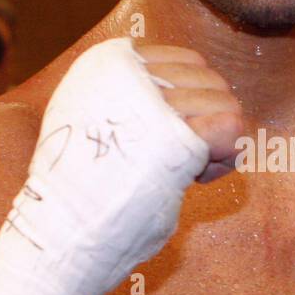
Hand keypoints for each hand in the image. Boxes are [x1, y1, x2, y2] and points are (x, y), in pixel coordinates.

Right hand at [0, 37, 239, 294]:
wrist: (62, 234)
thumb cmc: (83, 188)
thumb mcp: (96, 116)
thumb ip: (134, 96)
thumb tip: (189, 86)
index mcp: (108, 61)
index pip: (187, 62)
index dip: (191, 100)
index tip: (173, 137)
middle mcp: (130, 72)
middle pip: (209, 80)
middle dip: (207, 119)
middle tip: (184, 161)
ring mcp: (152, 104)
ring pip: (226, 102)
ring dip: (217, 140)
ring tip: (185, 171)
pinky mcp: (174, 140)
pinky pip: (232, 128)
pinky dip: (226, 156)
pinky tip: (197, 178)